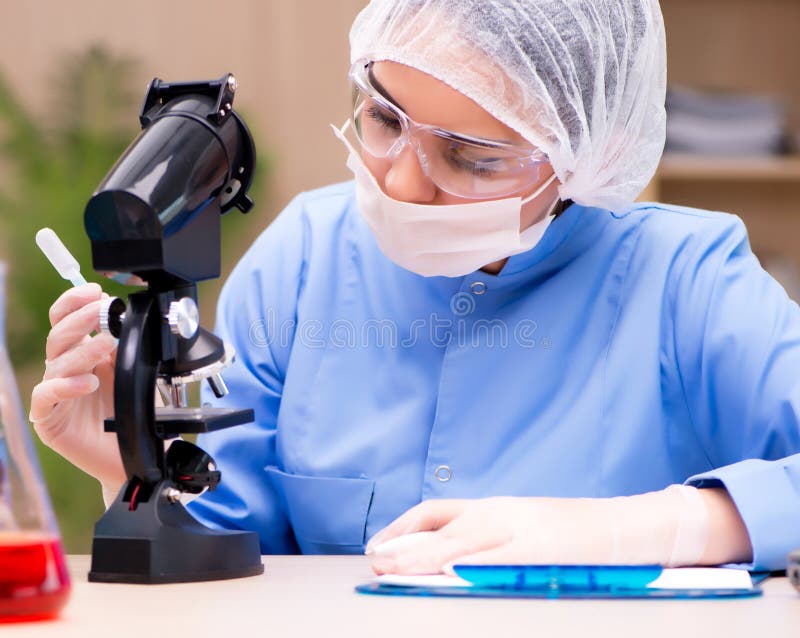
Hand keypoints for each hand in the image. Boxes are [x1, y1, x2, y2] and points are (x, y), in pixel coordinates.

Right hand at [29, 284, 124, 488]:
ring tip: (107, 344)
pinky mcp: (49, 420)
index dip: (74, 302)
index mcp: (82, 354)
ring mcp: (54, 395)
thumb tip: (126, 319)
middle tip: (102, 310)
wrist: (132, 456)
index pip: (65, 320)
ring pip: (58, 363)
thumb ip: (126, 347)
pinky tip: (88, 383)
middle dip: (81, 318)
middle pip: (59, 336)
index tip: (95, 290)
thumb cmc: (131, 414)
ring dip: (83, 349)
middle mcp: (65, 371)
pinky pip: (45, 396)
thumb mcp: (135, 373)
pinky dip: (65, 386)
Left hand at [366, 487, 751, 574]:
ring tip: (391, 570)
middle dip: (403, 546)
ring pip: (459, 542)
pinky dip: (464, 565)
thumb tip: (446, 555)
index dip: (402, 527)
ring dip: (420, 557)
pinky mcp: (538, 551)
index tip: (379, 544)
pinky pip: (493, 559)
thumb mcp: (523, 527)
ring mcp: (519, 531)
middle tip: (374, 562)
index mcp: (494, 508)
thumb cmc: (572, 533)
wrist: (624, 527)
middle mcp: (500, 514)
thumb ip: (488, 537)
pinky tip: (443, 573)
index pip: (435, 511)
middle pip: (440, 527)